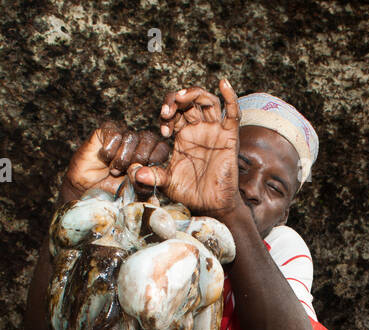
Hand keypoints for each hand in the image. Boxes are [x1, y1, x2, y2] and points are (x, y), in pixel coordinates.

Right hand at [61, 122, 170, 200]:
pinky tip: (104, 159)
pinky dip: (108, 152)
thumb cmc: (114, 190)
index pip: (162, 148)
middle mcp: (139, 142)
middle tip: (125, 173)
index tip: (142, 173)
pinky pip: (114, 135)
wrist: (89, 189)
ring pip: (130, 138)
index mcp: (151, 155)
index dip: (153, 160)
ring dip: (120, 159)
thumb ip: (148, 184)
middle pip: (149, 139)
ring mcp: (124, 134)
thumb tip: (150, 174)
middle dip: (136, 160)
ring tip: (113, 170)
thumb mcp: (136, 192)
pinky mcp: (107, 130)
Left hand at [133, 79, 240, 216]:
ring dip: (194, 94)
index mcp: (183, 135)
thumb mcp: (166, 182)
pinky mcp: (229, 137)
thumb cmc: (191, 193)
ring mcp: (214, 131)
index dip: (167, 113)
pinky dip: (230, 96)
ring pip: (207, 101)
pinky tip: (223, 83)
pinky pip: (233, 113)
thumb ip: (151, 175)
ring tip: (182, 98)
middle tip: (167, 111)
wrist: (212, 206)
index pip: (174, 112)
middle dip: (176, 100)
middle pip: (189, 101)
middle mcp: (198, 129)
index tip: (163, 129)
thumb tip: (135, 173)